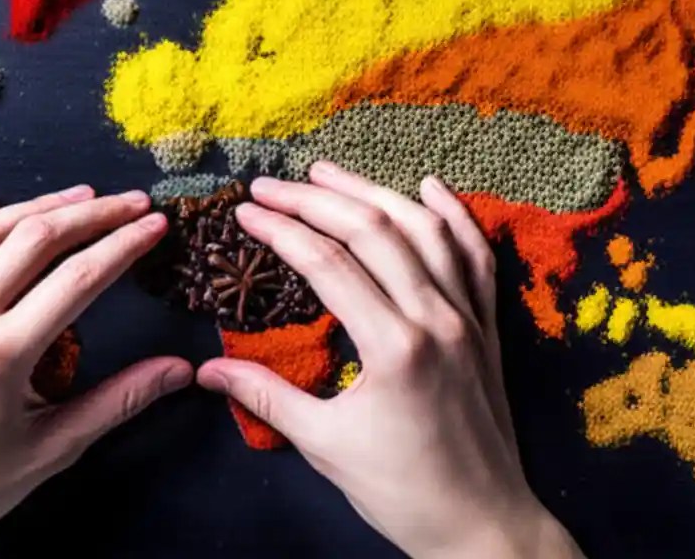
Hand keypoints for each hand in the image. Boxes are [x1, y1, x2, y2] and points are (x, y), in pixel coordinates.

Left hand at [0, 187, 192, 558]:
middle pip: (32, 243)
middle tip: (129, 201)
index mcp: (1, 357)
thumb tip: (179, 370)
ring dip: (32, 208)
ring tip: (77, 195)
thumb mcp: (51, 449)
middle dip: (89, 215)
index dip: (123, 245)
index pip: (77, 279)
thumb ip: (116, 401)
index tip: (154, 223)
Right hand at [196, 163, 581, 557]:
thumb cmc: (402, 492)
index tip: (246, 211)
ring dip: (375, 193)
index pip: (329, 265)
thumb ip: (266, 397)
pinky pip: (477, 257)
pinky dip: (454, 217)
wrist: (483, 526)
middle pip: (374, 233)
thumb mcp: (325, 445)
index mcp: (394, 347)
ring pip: (424, 231)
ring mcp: (469, 319)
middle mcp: (436, 319)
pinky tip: (431, 187)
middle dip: (317, 199)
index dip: (282, 230)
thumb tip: (206, 371)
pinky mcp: (488, 328)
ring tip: (330, 171)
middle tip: (272, 183)